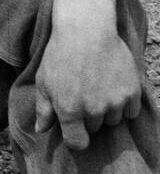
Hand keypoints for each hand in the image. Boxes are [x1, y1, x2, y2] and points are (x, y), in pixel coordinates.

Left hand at [36, 28, 142, 150]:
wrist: (86, 30)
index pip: (77, 143)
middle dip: (88, 116)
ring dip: (106, 110)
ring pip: (113, 120)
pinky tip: (112, 87)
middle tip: (82, 94)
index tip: (74, 129)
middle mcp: (93, 110)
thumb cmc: (60, 54)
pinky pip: (131, 112)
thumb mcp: (44, 80)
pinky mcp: (132, 92)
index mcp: (69, 110)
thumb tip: (41, 130)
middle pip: (94, 128)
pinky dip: (124, 104)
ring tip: (97, 88)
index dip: (75, 138)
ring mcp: (115, 102)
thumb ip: (43, 109)